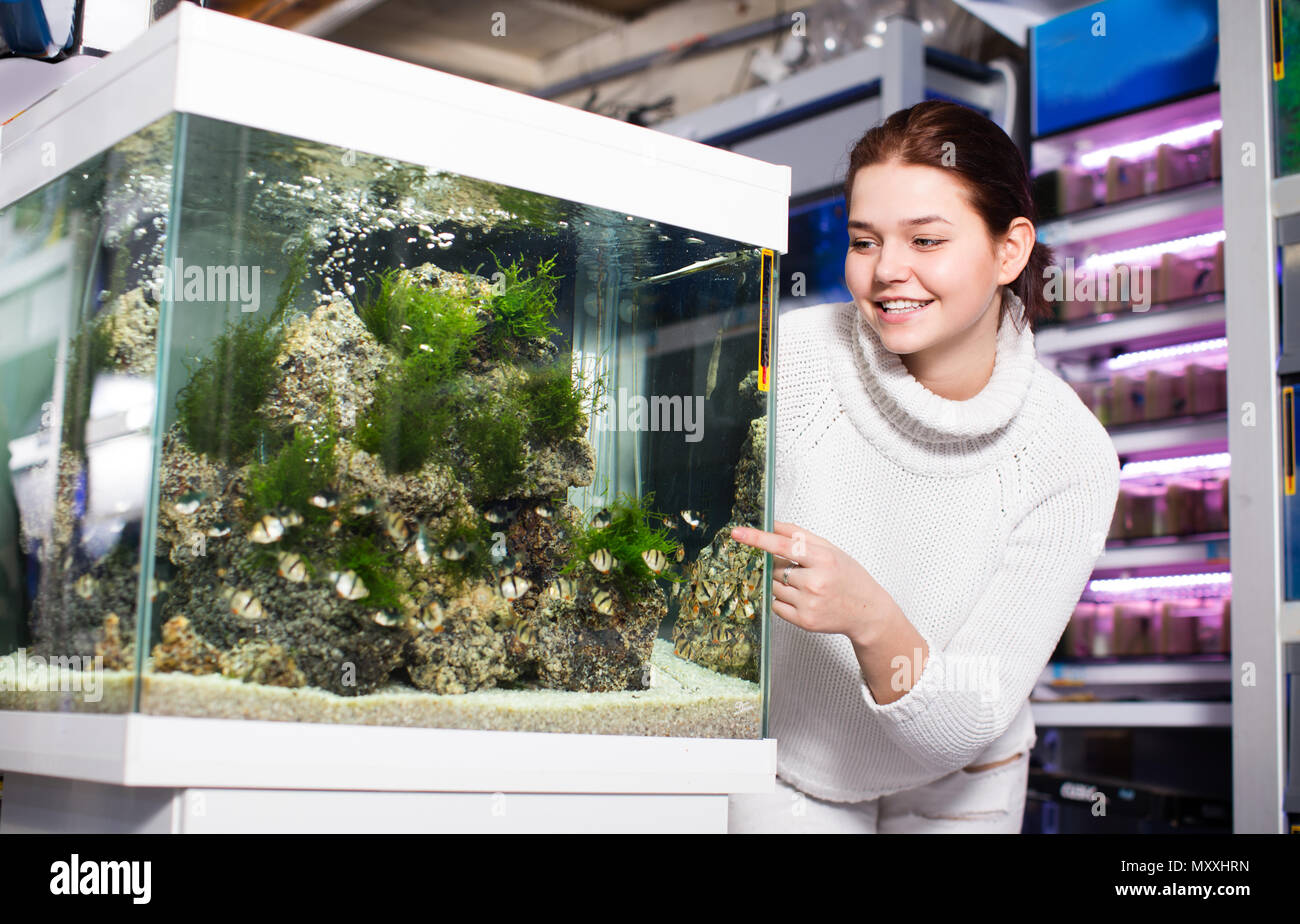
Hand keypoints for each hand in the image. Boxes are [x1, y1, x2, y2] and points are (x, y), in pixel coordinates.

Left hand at [730, 521, 886, 647]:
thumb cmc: (849, 578)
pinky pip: (775, 605)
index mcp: (823, 560)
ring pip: (772, 587)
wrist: (867, 612)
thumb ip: (800, 535)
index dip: (758, 538)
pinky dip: (782, 600)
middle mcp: (815, 582)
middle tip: (800, 570)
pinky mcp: (803, 621)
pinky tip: (802, 598)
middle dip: (780, 566)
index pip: (783, 545)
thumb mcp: (831, 550)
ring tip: (805, 585)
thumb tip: (773, 524)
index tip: (738, 533)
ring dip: (781, 583)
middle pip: (774, 568)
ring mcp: (808, 603)